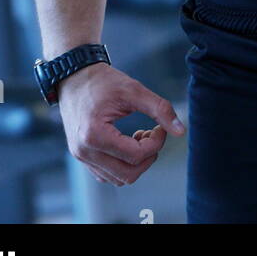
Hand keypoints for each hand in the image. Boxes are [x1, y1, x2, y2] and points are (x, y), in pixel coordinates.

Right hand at [57, 62, 185, 184]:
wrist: (75, 76)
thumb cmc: (102, 81)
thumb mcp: (134, 90)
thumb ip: (160, 109)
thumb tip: (181, 131)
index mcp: (94, 135)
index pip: (135, 156)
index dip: (155, 144)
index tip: (160, 128)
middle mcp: (84, 151)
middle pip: (127, 175)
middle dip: (148, 157)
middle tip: (152, 134)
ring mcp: (81, 157)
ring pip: (117, 179)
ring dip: (136, 162)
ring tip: (139, 136)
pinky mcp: (82, 157)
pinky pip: (107, 175)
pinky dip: (123, 164)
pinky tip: (128, 142)